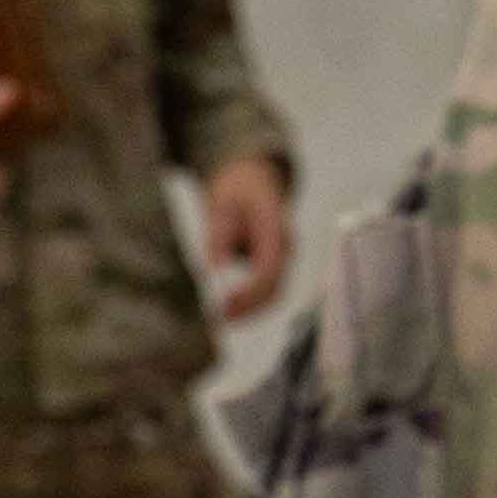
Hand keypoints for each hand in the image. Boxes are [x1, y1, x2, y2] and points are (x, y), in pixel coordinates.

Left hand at [204, 153, 294, 318]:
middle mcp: (285, 245)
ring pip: (273, 293)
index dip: (248, 291)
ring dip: (250, 311)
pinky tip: (227, 310)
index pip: (268, 268)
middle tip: (218, 320)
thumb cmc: (236, 187)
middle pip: (274, 287)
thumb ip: (218, 233)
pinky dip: (250, 303)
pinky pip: (267, 290)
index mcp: (275, 227)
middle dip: (248, 308)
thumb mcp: (221, 202)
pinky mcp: (275, 264)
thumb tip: (212, 266)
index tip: (222, 303)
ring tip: (220, 319)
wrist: (253, 177)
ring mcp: (283, 256)